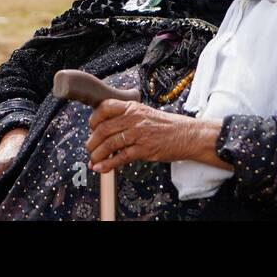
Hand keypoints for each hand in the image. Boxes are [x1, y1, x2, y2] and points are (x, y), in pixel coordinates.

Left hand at [86, 99, 218, 173]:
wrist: (187, 135)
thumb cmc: (167, 126)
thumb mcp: (145, 113)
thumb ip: (128, 117)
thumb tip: (107, 128)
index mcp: (133, 107)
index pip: (105, 107)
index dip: (94, 119)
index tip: (91, 128)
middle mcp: (134, 118)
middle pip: (104, 128)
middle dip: (92, 141)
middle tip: (90, 148)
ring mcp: (139, 134)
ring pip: (109, 144)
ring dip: (97, 154)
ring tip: (93, 160)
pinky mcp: (144, 149)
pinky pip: (121, 158)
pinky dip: (108, 164)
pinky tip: (101, 168)